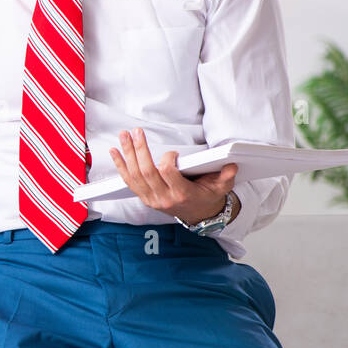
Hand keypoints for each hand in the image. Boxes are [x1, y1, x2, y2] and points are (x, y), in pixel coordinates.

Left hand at [108, 127, 236, 223]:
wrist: (199, 215)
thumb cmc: (208, 197)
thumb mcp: (221, 188)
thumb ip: (226, 178)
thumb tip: (232, 166)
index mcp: (182, 194)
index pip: (167, 173)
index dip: (168, 160)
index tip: (173, 152)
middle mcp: (163, 198)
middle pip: (146, 172)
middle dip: (140, 150)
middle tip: (136, 131)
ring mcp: (151, 199)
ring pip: (134, 175)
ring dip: (127, 154)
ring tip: (123, 135)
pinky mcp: (144, 197)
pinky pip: (128, 181)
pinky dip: (120, 165)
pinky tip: (114, 151)